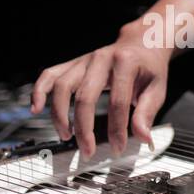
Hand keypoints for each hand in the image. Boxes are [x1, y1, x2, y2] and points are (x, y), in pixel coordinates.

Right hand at [30, 21, 171, 158]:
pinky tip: (36, 108)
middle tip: (88, 151)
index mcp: (125, 63)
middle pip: (85, 96)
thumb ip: (147, 114)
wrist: (141, 42)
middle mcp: (101, 58)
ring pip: (62, 86)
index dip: (117, 128)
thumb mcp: (157, 89)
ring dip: (59, 114)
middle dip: (84, 128)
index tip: (118, 148)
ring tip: (66, 136)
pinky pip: (50, 74)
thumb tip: (143, 138)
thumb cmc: (149, 67)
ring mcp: (84, 60)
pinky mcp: (74, 64)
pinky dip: (39, 90)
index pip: (118, 101)